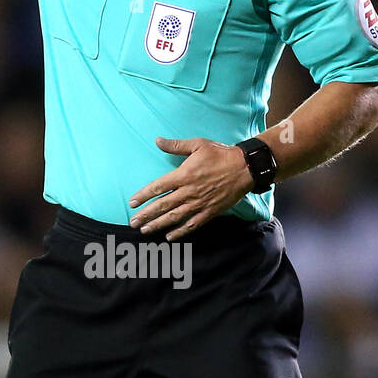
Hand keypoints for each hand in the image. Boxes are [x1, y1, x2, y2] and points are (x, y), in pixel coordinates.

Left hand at [128, 137, 253, 239]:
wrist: (245, 168)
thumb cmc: (221, 154)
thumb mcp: (198, 144)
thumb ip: (176, 145)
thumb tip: (158, 141)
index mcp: (184, 175)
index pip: (158, 187)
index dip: (143, 196)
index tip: (132, 203)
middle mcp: (189, 191)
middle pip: (162, 205)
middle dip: (146, 215)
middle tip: (133, 222)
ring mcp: (199, 203)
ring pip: (174, 217)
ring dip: (158, 225)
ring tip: (145, 230)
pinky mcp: (210, 211)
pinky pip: (192, 224)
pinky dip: (180, 232)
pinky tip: (169, 236)